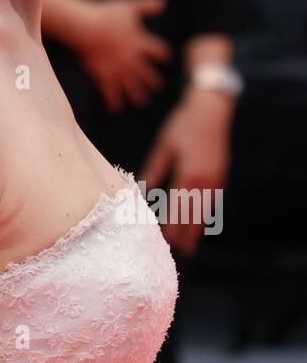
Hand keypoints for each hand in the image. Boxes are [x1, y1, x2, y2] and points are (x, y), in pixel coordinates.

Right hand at [73, 0, 171, 112]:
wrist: (86, 28)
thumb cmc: (106, 15)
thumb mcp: (129, 6)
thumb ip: (146, 5)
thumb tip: (162, 0)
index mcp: (141, 43)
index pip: (159, 52)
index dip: (162, 54)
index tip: (165, 58)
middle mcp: (134, 60)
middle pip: (148, 75)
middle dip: (154, 82)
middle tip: (157, 87)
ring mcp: (119, 71)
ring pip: (133, 88)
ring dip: (137, 96)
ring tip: (140, 102)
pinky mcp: (104, 77)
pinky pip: (111, 94)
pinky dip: (113, 102)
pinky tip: (115, 109)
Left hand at [139, 87, 233, 254]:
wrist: (211, 110)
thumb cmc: (183, 126)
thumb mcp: (164, 147)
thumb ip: (154, 171)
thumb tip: (141, 190)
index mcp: (188, 175)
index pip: (178, 208)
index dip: (171, 226)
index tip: (163, 240)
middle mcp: (205, 181)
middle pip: (193, 215)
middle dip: (185, 234)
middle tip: (176, 252)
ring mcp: (216, 180)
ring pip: (205, 212)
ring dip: (196, 229)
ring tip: (189, 246)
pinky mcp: (221, 176)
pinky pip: (212, 203)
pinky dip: (204, 216)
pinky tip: (198, 223)